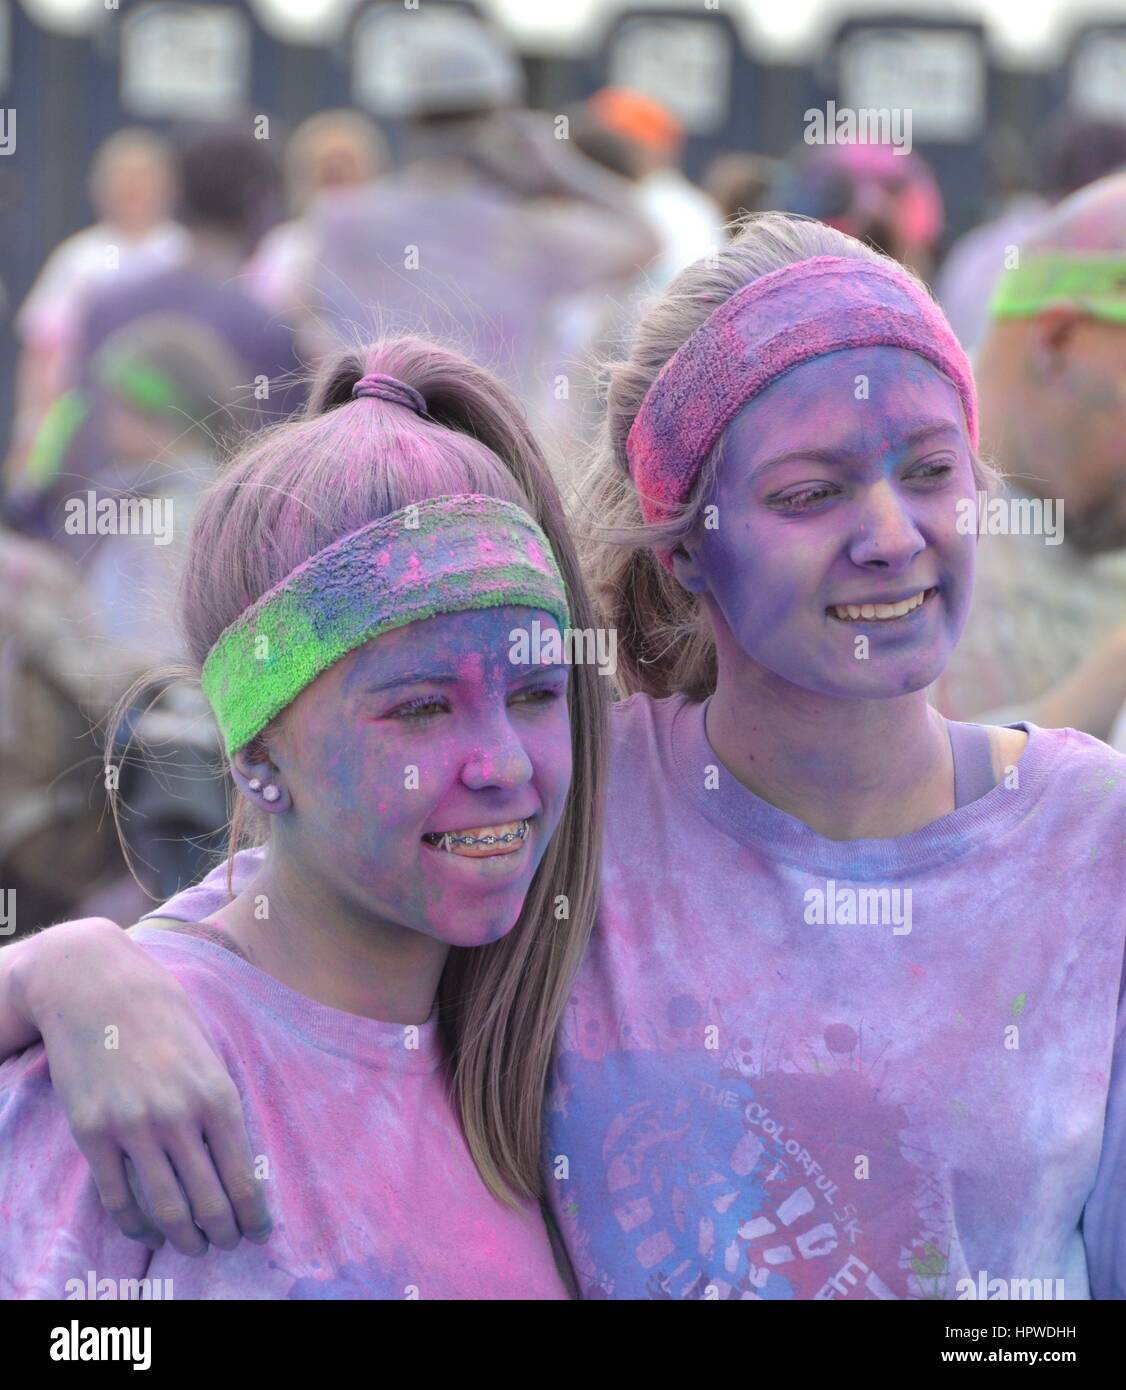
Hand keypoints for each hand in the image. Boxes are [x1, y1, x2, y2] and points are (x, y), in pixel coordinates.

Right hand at [16, 918, 271, 1254]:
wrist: (95, 987)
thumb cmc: (162, 1012)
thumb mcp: (208, 1052)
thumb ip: (219, 1102)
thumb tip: (236, 1155)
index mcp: (216, 1094)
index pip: (243, 1176)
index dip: (253, 1214)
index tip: (258, 1231)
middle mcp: (177, 1116)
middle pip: (207, 1201)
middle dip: (221, 1232)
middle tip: (227, 1244)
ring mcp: (132, 1128)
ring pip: (164, 1207)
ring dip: (182, 1236)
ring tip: (192, 1245)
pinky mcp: (93, 1133)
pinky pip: (117, 1196)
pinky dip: (135, 1223)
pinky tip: (147, 1229)